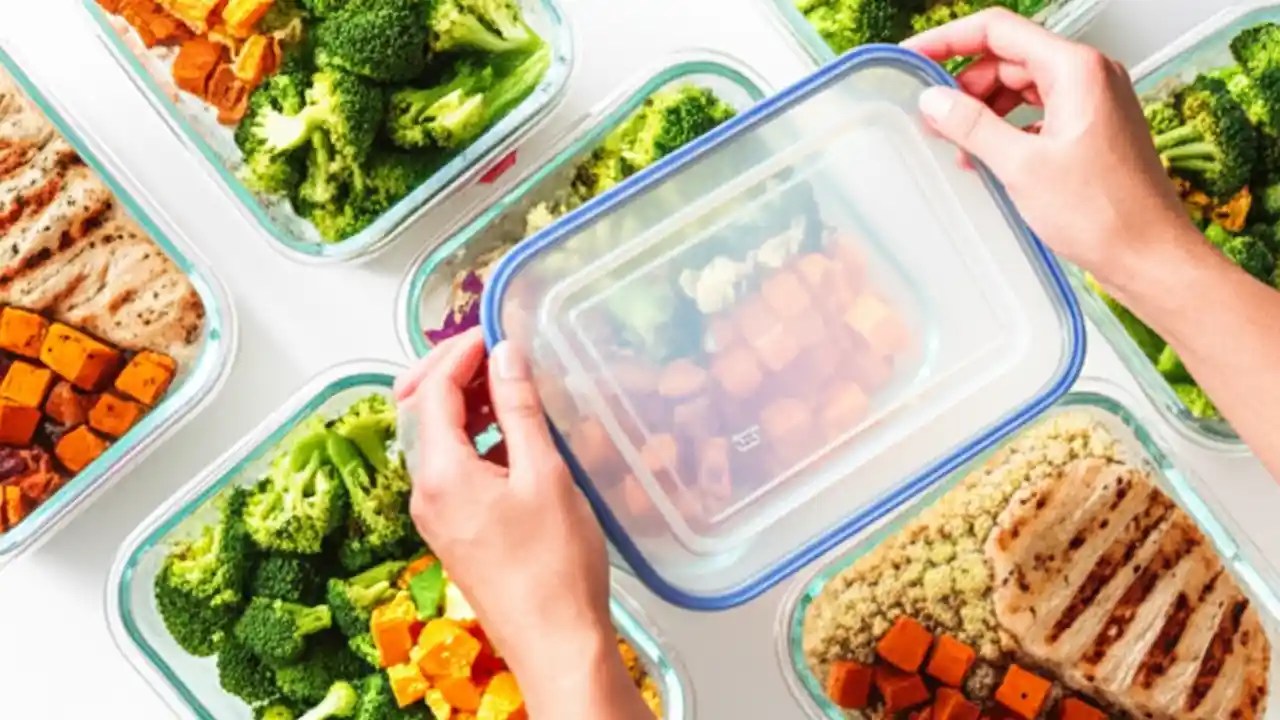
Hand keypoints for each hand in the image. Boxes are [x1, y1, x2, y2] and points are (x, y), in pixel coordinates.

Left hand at [394, 328, 614, 699]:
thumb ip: (520, 408)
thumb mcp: (545, 474)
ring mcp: (434, 513)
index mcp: (439, 474)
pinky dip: (469, 438)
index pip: (430, 390)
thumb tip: (506, 353)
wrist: (555, 642)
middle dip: (447, 372)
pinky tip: (509, 435)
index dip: (459, 352)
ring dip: (460, 404)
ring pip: (431, 439)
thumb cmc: (555, 565)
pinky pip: (447, 467)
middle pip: (416, 410)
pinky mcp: (452, 529)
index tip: (495, 333)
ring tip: (506, 386)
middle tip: (491, 351)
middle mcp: (424, 491)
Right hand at [903, 9, 1202, 295]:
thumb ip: (972, 126)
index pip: (998, 31)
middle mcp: (1089, 75)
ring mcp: (1093, 101)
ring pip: (1022, 87)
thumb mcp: (1022, 166)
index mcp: (1075, 69)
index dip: (948, 40)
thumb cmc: (1104, 212)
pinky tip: (988, 158)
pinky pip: (1039, 113)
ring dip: (985, 110)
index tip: (915, 57)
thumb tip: (934, 100)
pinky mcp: (1092, 129)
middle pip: (1008, 58)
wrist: (1148, 255)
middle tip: (932, 115)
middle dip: (966, 85)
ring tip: (958, 144)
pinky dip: (1008, 129)